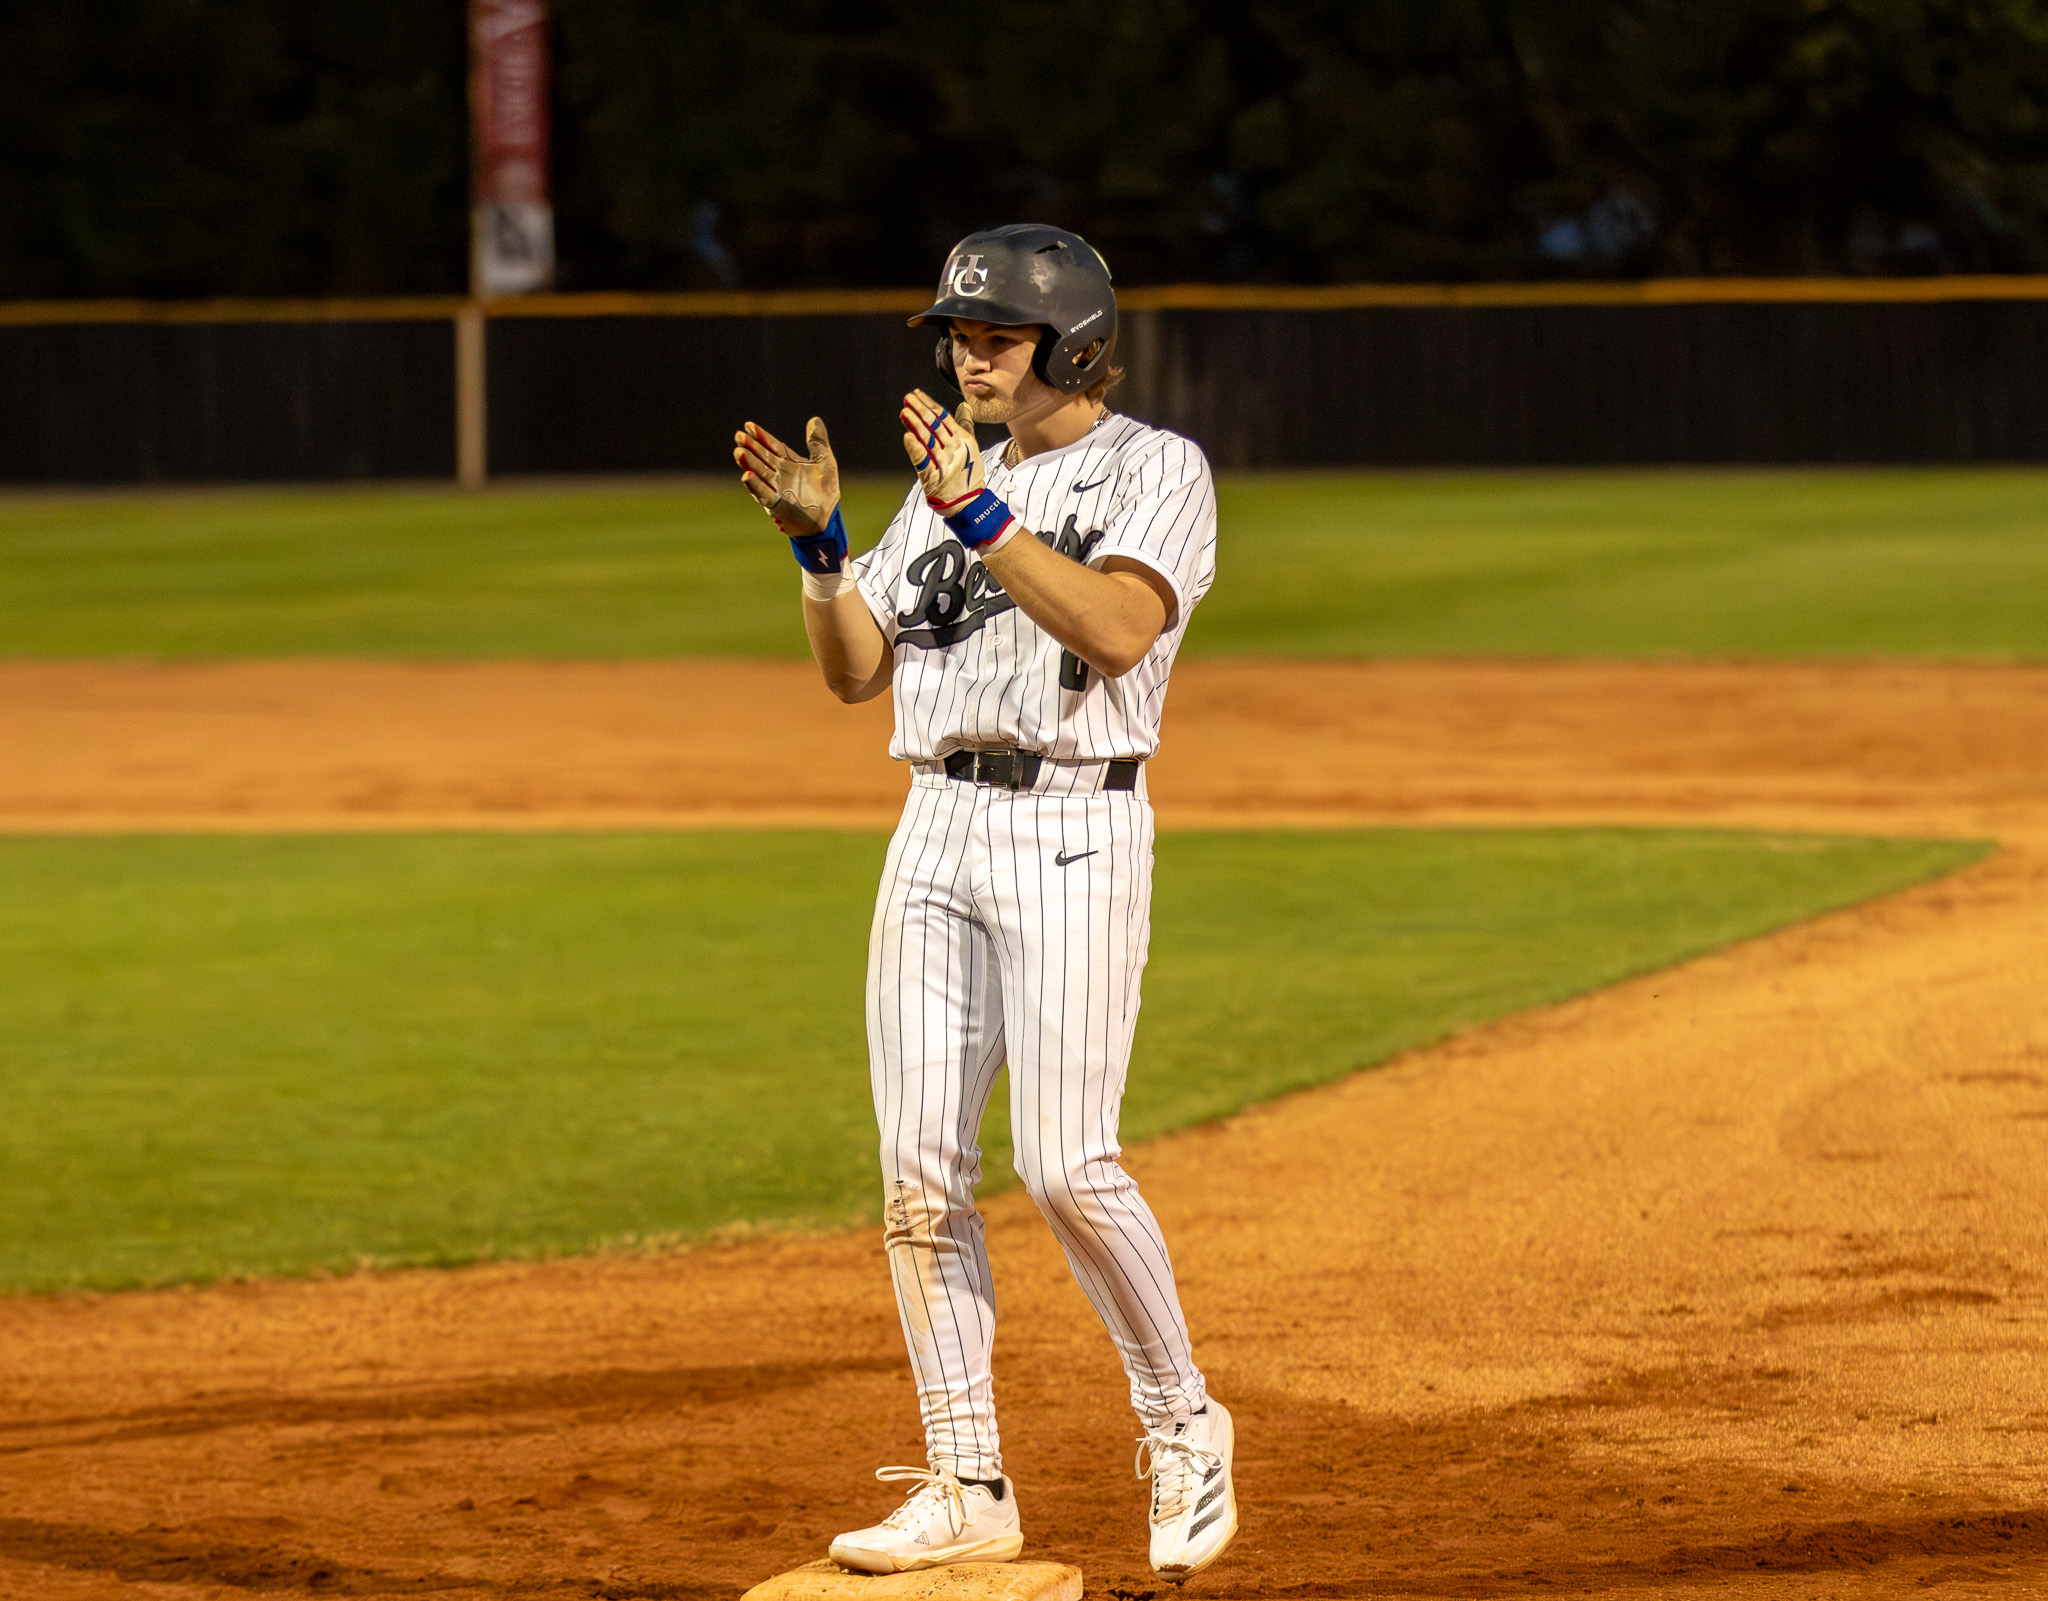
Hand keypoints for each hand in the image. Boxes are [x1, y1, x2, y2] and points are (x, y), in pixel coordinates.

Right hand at [735, 417, 839, 535]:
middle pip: (761, 458)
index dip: (760, 436)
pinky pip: (764, 494)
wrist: (827, 515)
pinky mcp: (777, 504)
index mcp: (787, 463)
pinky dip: (755, 485)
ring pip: (759, 474)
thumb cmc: (825, 490)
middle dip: (750, 447)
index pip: (772, 446)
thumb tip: (814, 419)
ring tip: (738, 452)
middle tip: (738, 436)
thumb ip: (818, 442)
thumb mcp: (825, 461)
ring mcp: (776, 488)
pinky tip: (746, 476)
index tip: (748, 425)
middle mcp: (778, 475)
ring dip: (749, 463)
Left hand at [900, 389, 983, 510]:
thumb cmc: (968, 471)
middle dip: (920, 409)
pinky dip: (915, 447)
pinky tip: (907, 436)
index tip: (918, 394)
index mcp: (962, 438)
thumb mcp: (971, 445)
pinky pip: (923, 458)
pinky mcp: (934, 475)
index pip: (943, 416)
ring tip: (904, 411)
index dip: (930, 404)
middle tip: (908, 398)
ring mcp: (944, 461)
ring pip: (928, 438)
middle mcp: (953, 448)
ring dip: (915, 424)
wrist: (967, 499)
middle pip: (934, 424)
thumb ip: (965, 424)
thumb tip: (963, 405)